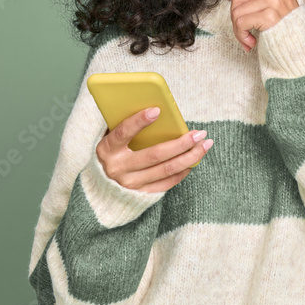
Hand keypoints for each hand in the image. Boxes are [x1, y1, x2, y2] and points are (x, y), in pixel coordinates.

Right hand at [95, 107, 212, 193]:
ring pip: (166, 169)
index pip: (123, 133)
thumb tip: (156, 111)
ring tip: (205, 144)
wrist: (99, 188)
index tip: (157, 110)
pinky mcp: (141, 195)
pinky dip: (183, 170)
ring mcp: (130, 184)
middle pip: (155, 155)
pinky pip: (167, 183)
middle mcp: (117, 169)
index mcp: (107, 150)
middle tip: (199, 133)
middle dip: (181, 143)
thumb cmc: (112, 153)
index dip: (139, 121)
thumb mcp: (112, 139)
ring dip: (190, 157)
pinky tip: (194, 160)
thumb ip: (127, 126)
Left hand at [217, 0, 298, 51]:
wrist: (299, 50)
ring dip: (238, 29)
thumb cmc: (283, 28)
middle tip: (243, 28)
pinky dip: (241, 35)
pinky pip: (241, 22)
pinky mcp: (270, 16)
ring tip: (248, 37)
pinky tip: (251, 42)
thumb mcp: (277, 2)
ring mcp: (275, 1)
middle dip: (235, 15)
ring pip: (236, 11)